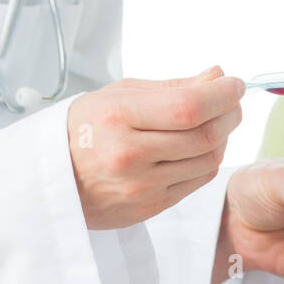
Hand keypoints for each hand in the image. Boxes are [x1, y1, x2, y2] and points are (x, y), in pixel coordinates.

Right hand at [67, 66, 243, 229]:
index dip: (223, 94)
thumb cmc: (87, 126)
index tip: (235, 84)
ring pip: (208, 160)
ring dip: (223, 137)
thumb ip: (174, 87)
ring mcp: (140, 186)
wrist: (49, 178)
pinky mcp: (149, 207)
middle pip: (205, 135)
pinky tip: (199, 145)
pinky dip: (209, 159)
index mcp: (119, 118)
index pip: (189, 106)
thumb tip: (219, 75)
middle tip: (231, 100)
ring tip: (215, 121)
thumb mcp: (121, 94)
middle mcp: (129, 156)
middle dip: (230, 113)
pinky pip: (197, 181)